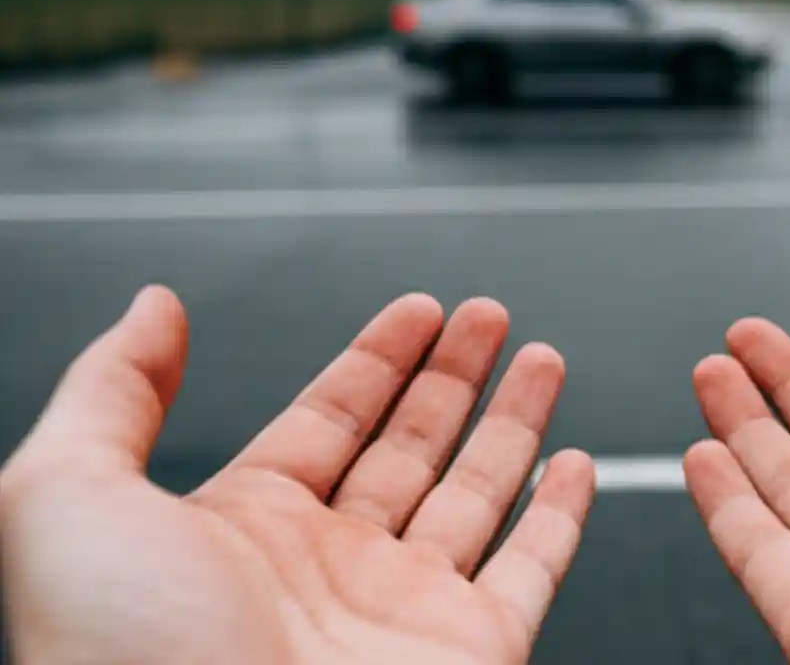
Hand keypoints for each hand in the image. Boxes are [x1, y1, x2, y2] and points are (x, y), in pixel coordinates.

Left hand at [1, 289, 593, 664]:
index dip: (376, 358)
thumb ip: (110, 393)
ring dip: (514, 422)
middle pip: (410, 446)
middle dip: (453, 374)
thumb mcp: (65, 498)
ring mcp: (407, 613)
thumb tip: (152, 310)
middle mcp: (332, 570)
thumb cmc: (119, 659)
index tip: (418, 310)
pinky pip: (532, 572)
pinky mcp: (474, 652)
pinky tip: (573, 467)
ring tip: (542, 358)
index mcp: (245, 531)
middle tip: (489, 316)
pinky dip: (561, 518)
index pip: (329, 420)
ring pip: (477, 495)